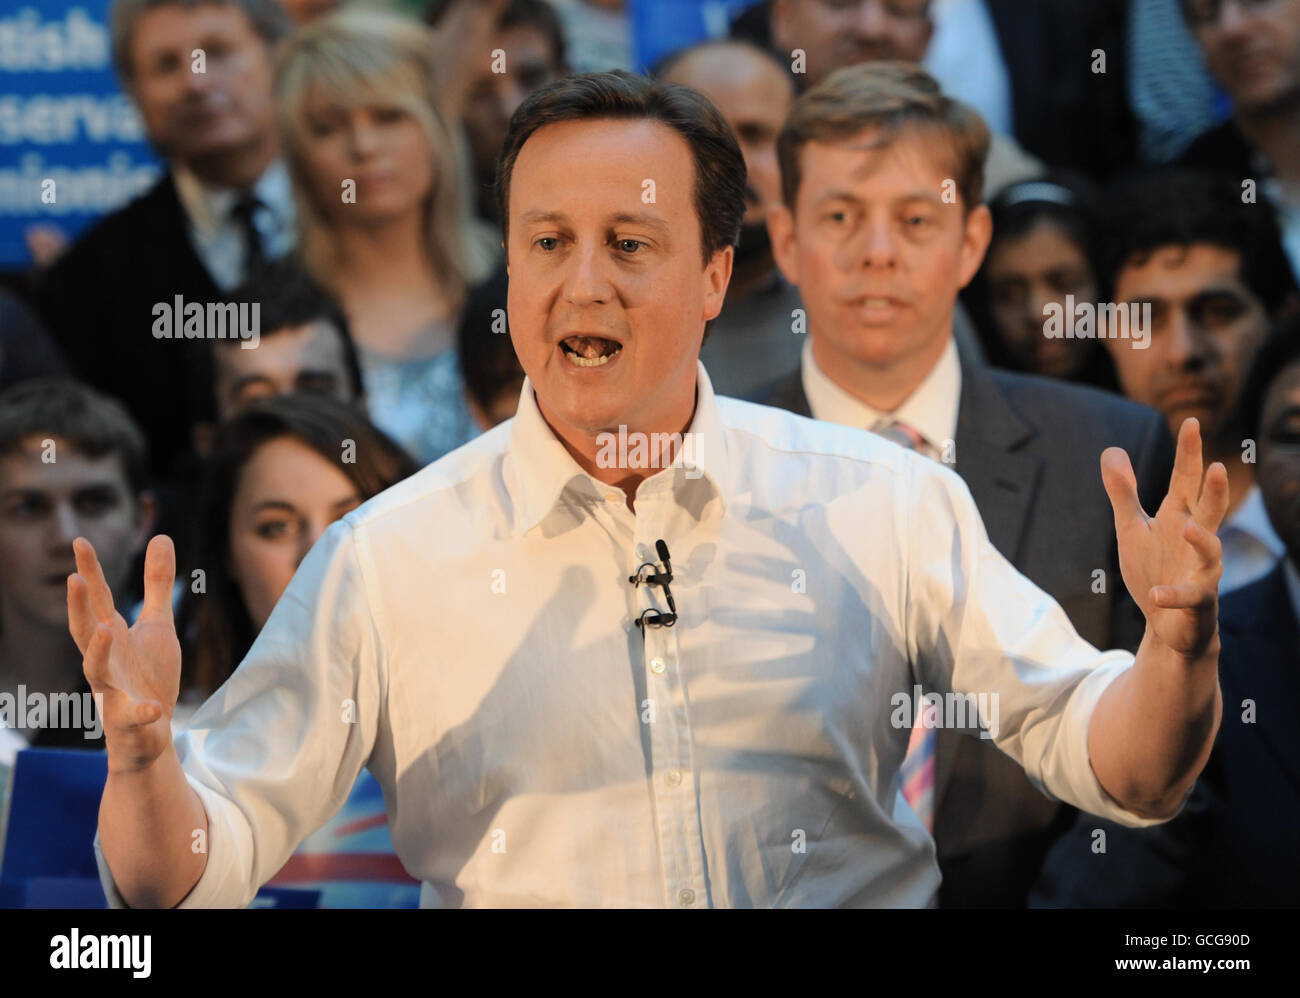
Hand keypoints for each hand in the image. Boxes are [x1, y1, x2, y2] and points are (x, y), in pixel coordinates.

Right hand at [67, 535, 180, 772]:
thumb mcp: (156, 625)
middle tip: (74, 579)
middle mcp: (105, 660)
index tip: (79, 541)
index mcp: (112, 637)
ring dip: (97, 652)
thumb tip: (162, 537)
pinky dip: (141, 711)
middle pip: (86, 631)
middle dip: (79, 607)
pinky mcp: (130, 719)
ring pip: (96, 672)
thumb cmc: (146, 674)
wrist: (149, 731)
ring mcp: (114, 690)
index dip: (89, 572)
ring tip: (104, 629)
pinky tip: (151, 708)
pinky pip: (133, 716)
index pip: (98, 601)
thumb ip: (156, 585)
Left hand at [1101, 417, 1228, 659]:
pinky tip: (1156, 593)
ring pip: (1211, 553)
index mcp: (1178, 518)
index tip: (1191, 422)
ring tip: (1188, 526)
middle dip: (1215, 490)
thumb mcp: (1132, 527)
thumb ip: (1123, 491)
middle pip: (1208, 510)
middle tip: (1217, 466)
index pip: (1185, 480)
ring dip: (1203, 540)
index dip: (1188, 452)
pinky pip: (1189, 596)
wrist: (1167, 624)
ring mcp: (1201, 571)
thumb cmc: (1154, 569)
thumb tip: (1112, 450)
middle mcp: (1195, 540)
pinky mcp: (1197, 602)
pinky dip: (1173, 594)